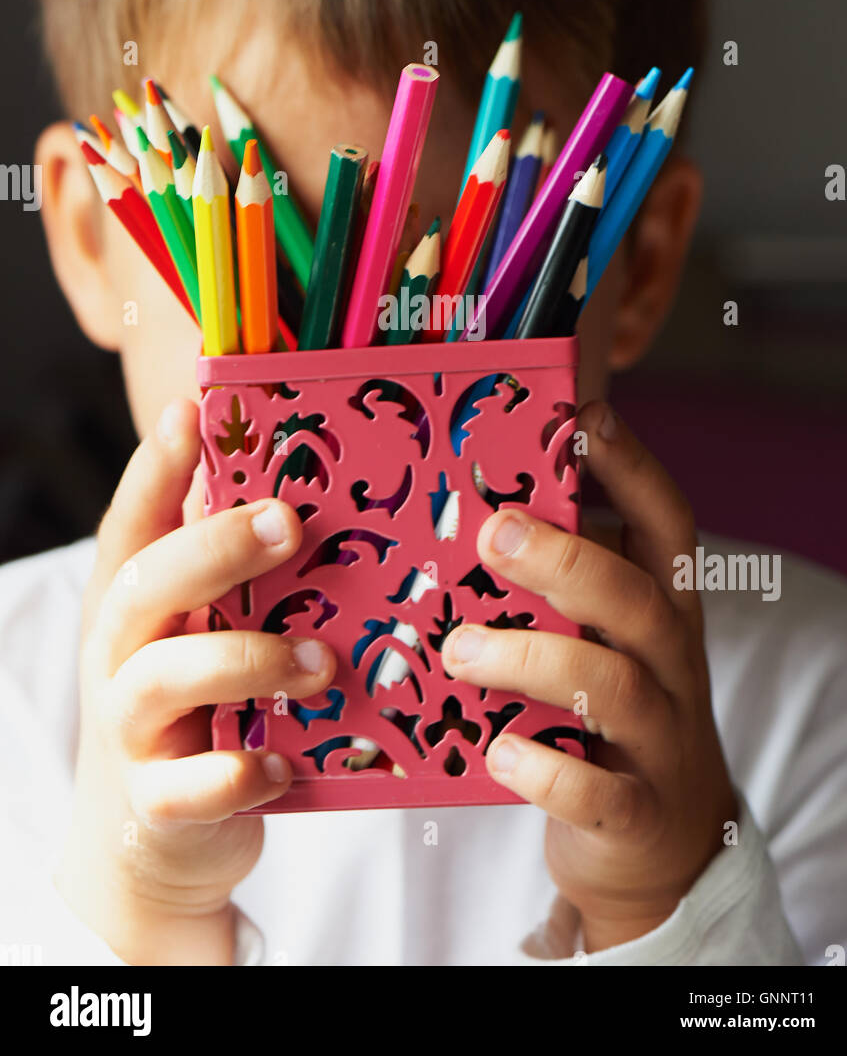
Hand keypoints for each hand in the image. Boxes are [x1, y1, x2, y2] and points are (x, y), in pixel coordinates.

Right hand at [57, 398, 335, 964]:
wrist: (150, 839)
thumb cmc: (192, 706)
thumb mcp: (196, 630)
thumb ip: (228, 568)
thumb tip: (300, 483)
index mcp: (134, 602)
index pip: (134, 521)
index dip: (157, 466)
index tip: (190, 410)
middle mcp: (121, 654)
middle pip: (147, 584)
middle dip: (215, 547)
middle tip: (290, 522)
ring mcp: (133, 730)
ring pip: (167, 677)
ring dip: (249, 660)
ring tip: (323, 661)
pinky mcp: (158, 803)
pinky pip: (193, 787)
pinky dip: (241, 774)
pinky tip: (288, 762)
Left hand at [442, 399, 737, 953]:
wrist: (662, 849)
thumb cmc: (607, 716)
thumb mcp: (603, 638)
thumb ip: (564, 583)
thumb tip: (474, 502)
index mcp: (663, 610)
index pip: (668, 525)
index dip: (633, 467)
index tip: (585, 415)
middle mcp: (672, 666)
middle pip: (637, 598)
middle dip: (566, 560)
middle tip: (491, 534)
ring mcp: (660, 741)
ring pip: (613, 687)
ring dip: (534, 660)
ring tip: (460, 651)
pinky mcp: (637, 814)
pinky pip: (598, 792)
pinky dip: (546, 772)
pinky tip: (498, 753)